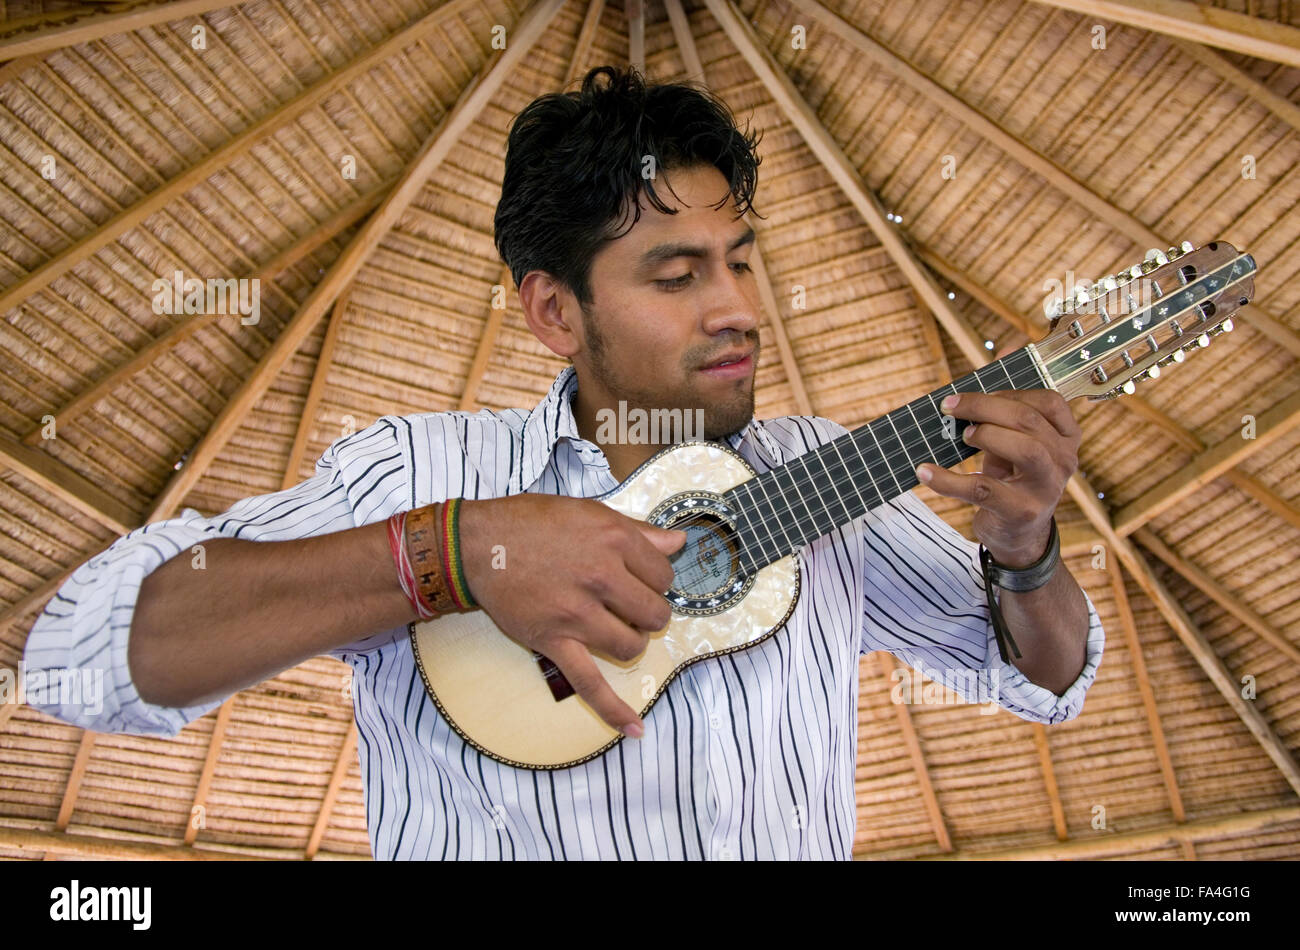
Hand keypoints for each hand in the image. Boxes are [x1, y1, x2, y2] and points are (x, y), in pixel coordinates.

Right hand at [457, 494, 685, 736]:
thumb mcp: (590, 512)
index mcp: (614, 540)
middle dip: (647, 612)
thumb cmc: (532, 523)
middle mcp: (601, 577)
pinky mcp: (554, 642)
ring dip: (631, 641)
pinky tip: (634, 729)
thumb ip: (639, 531)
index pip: (664, 575)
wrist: (477, 545)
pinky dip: (613, 710)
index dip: (656, 580)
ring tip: (617, 630)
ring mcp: (578, 614)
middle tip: (628, 604)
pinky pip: (589, 684)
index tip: (639, 578)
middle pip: (655, 613)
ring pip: (632, 645)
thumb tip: (678, 541)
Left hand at [917, 390, 1079, 567]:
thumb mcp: (1015, 438)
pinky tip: (925, 471)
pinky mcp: (1021, 511)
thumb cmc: (1014, 475)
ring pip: (1024, 450)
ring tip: (961, 437)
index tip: (974, 393)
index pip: (1048, 402)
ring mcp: (1047, 488)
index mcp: (1066, 436)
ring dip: (985, 435)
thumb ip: (1010, 396)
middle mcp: (1064, 460)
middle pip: (1029, 421)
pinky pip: (983, 489)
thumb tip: (1010, 345)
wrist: (1019, 533)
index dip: (1008, 391)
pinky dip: (948, 479)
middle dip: (984, 407)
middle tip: (950, 407)